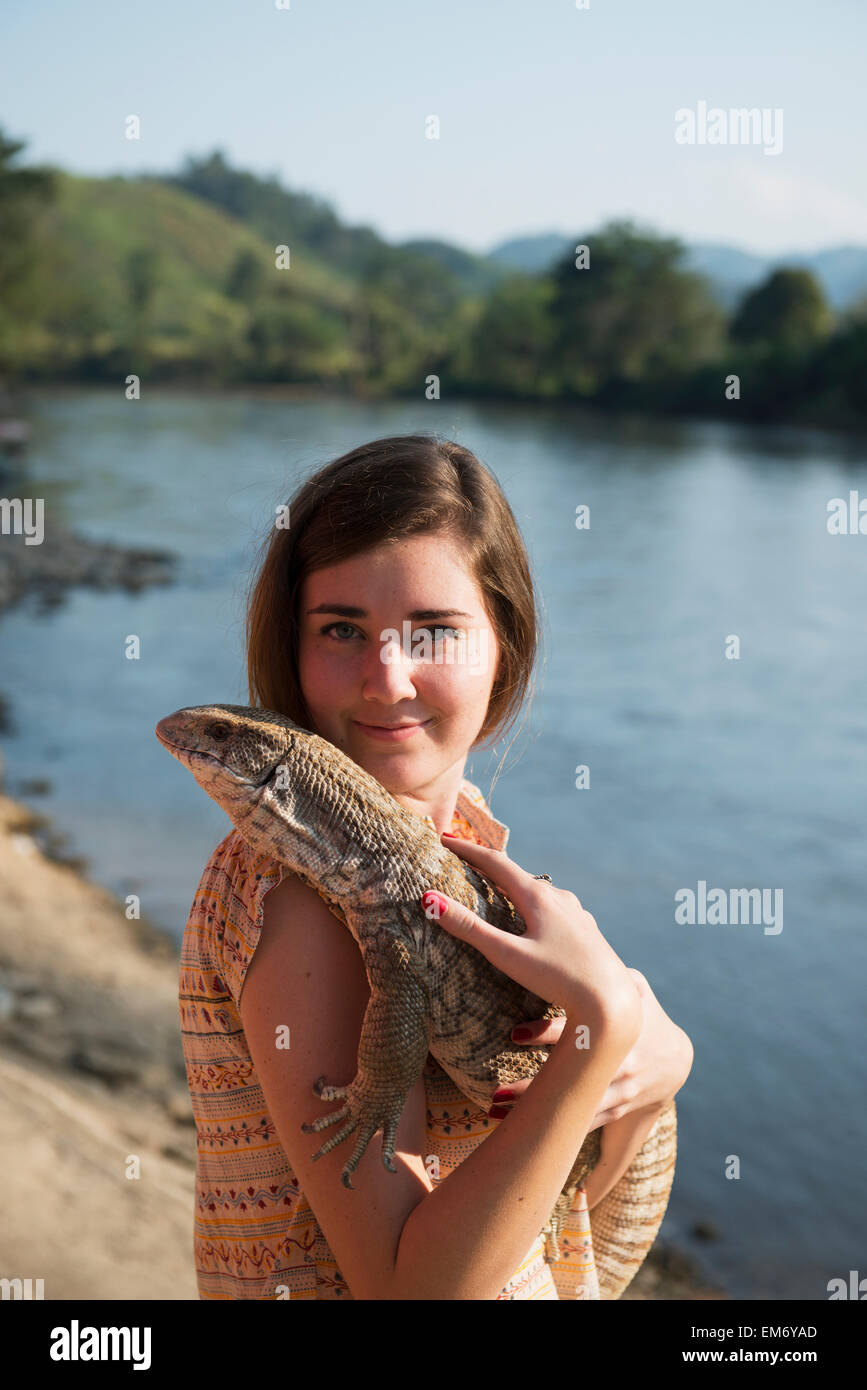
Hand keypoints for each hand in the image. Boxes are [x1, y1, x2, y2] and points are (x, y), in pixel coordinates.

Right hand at [421, 833, 640, 1039]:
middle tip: (463, 862)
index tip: (443, 839)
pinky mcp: (585, 928)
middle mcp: (559, 897)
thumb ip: (469, 929)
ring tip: (495, 888)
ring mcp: (575, 912)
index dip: (467, 850)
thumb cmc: (558, 979)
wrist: (611, 999)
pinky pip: (553, 906)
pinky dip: (533, 903)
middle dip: (488, 866)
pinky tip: (534, 918)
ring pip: (537, 890)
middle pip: (516, 873)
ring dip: (513, 885)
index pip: (495, 862)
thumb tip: (429, 899)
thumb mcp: (508, 955)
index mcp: (537, 897)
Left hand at [490, 970, 692, 1126]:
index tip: (515, 1033)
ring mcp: (615, 1090)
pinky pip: (580, 1122)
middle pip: (569, 1077)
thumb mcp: (635, 987)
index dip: (547, 1033)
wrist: (676, 1059)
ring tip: (495, 1112)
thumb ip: (608, 969)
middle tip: (495, 1094)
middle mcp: (617, 1062)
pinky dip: (554, 1128)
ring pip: (572, 1106)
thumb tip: (580, 927)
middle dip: (533, 1087)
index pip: (578, 1029)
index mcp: (617, 1027)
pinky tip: (521, 1135)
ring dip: (535, 1112)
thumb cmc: (644, 1013)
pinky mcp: (612, 1110)